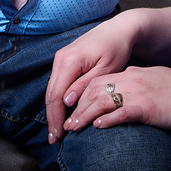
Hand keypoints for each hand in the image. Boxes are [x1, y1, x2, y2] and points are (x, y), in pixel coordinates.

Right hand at [45, 14, 139, 142]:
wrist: (119, 29)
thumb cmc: (116, 49)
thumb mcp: (105, 70)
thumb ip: (85, 86)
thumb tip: (66, 101)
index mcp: (70, 61)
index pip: (57, 96)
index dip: (56, 118)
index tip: (59, 136)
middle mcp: (60, 58)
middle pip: (51, 94)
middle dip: (52, 118)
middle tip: (54, 140)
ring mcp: (60, 58)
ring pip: (52, 90)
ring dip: (53, 111)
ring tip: (56, 131)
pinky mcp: (64, 60)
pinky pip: (57, 83)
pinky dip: (57, 100)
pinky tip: (61, 113)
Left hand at [63, 66, 170, 132]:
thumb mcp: (153, 78)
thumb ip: (136, 81)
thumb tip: (122, 89)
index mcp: (132, 73)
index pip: (99, 80)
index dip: (83, 94)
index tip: (73, 107)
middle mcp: (131, 79)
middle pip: (95, 90)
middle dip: (78, 106)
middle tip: (68, 121)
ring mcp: (137, 92)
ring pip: (102, 102)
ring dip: (85, 115)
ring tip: (74, 126)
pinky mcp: (145, 108)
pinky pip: (120, 113)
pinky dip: (106, 120)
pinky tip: (97, 127)